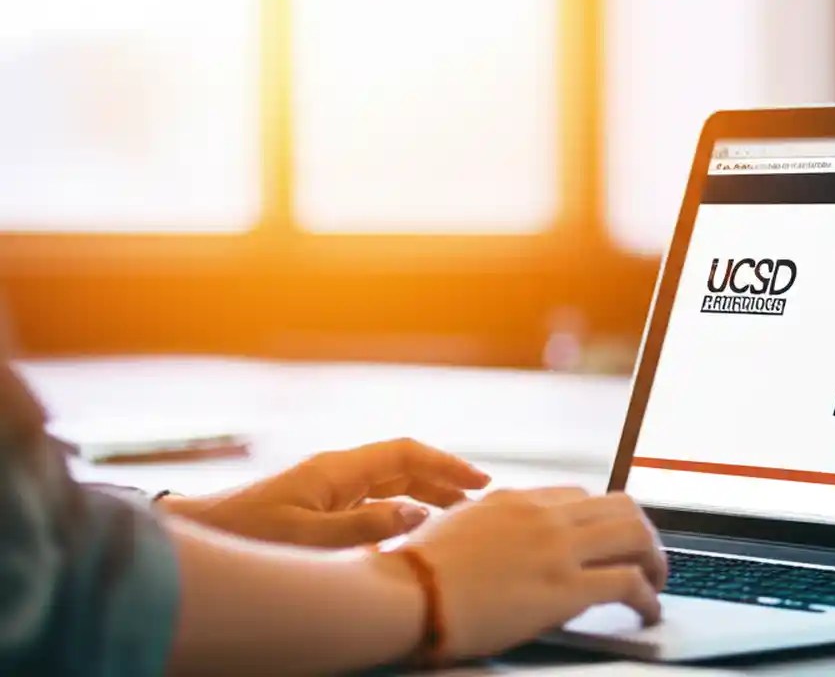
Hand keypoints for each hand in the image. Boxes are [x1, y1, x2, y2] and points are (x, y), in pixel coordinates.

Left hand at [162, 438, 489, 546]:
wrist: (195, 537)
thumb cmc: (243, 537)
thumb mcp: (304, 538)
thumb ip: (363, 527)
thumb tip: (417, 511)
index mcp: (337, 470)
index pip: (406, 454)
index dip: (447, 464)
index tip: (482, 483)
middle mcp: (336, 474)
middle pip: (403, 468)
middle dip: (444, 481)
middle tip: (480, 504)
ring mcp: (327, 492)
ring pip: (390, 486)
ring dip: (425, 497)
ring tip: (456, 520)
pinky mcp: (317, 511)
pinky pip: (372, 505)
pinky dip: (400, 514)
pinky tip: (411, 535)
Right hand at [402, 486, 666, 661]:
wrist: (406, 595)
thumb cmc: (413, 570)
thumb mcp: (453, 526)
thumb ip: (485, 523)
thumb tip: (496, 536)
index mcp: (516, 499)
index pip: (580, 497)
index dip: (602, 521)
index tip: (608, 541)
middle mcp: (545, 516)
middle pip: (620, 507)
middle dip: (642, 534)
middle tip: (646, 560)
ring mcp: (558, 550)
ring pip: (636, 535)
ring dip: (655, 560)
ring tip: (655, 585)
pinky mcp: (566, 589)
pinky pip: (628, 584)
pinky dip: (648, 598)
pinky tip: (649, 612)